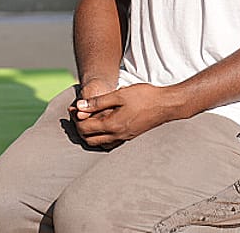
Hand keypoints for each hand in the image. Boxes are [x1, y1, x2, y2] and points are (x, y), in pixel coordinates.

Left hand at [71, 83, 189, 146]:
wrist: (166, 105)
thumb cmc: (144, 97)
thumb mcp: (119, 95)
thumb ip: (97, 102)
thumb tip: (79, 107)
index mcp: (112, 125)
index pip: (85, 128)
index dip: (75, 119)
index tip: (73, 109)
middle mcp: (117, 136)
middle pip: (89, 140)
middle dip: (80, 128)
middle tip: (78, 114)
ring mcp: (124, 139)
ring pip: (99, 143)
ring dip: (89, 133)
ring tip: (87, 118)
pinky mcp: (129, 138)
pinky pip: (109, 143)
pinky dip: (101, 136)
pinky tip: (102, 124)